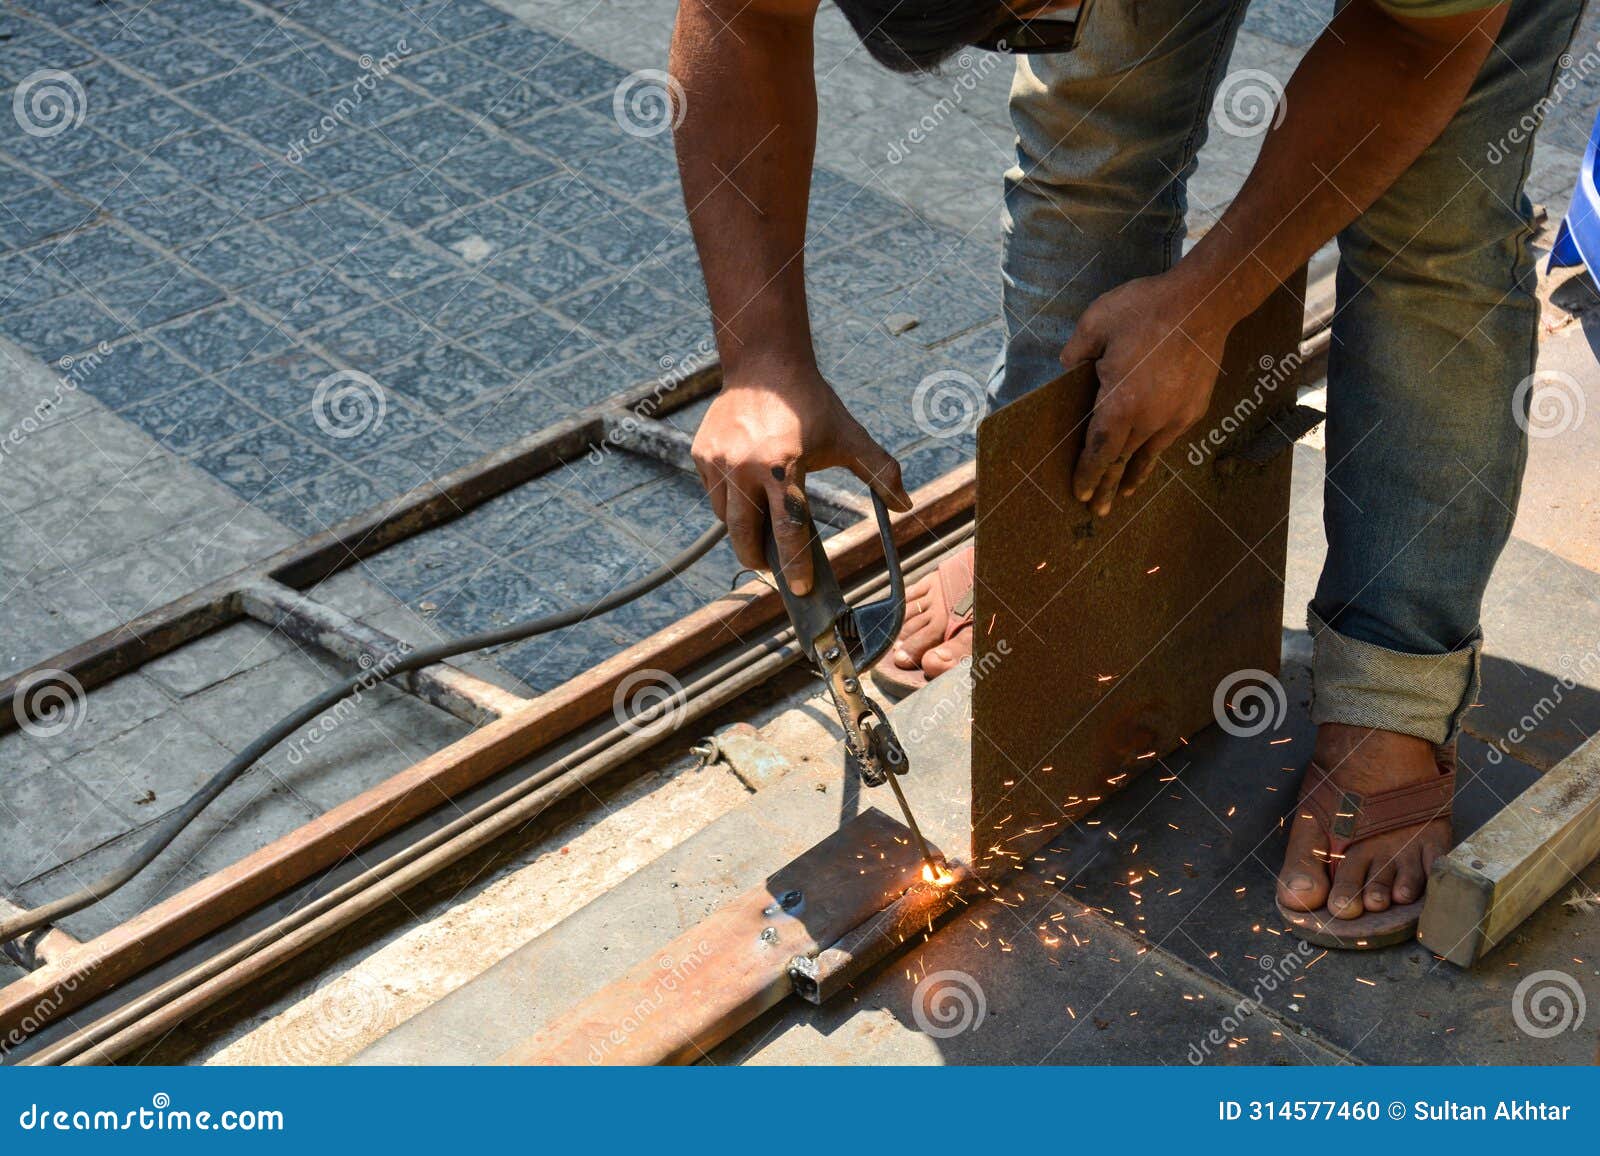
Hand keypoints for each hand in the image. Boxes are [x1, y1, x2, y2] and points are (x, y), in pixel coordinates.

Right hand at [691, 365, 909, 594]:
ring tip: (760, 531)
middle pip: (745, 536)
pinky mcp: (702, 454)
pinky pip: (714, 495)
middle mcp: (745, 467)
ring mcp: (718, 461)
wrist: (764, 363)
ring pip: (725, 519)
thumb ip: (880, 471)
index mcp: (783, 466)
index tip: (801, 589)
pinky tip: (746, 498)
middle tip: (772, 567)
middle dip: (759, 560)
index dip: (794, 565)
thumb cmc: (810, 403)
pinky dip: (728, 505)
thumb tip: (905, 505)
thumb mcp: (848, 435)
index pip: (788, 530)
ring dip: (742, 532)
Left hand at [1059, 271, 1234, 515]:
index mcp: (1119, 405)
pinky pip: (1167, 439)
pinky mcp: (1193, 408)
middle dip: (1105, 487)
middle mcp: (1147, 419)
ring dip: (1132, 477)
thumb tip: (1066, 369)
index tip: (1078, 492)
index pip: (1098, 452)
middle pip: (1121, 462)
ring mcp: (1174, 416)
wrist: (1204, 303)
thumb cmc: (1146, 309)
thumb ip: (1075, 353)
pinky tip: (1149, 459)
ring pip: (1147, 455)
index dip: (1087, 474)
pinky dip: (1154, 454)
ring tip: (1121, 497)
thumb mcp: (1095, 324)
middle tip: (1095, 511)